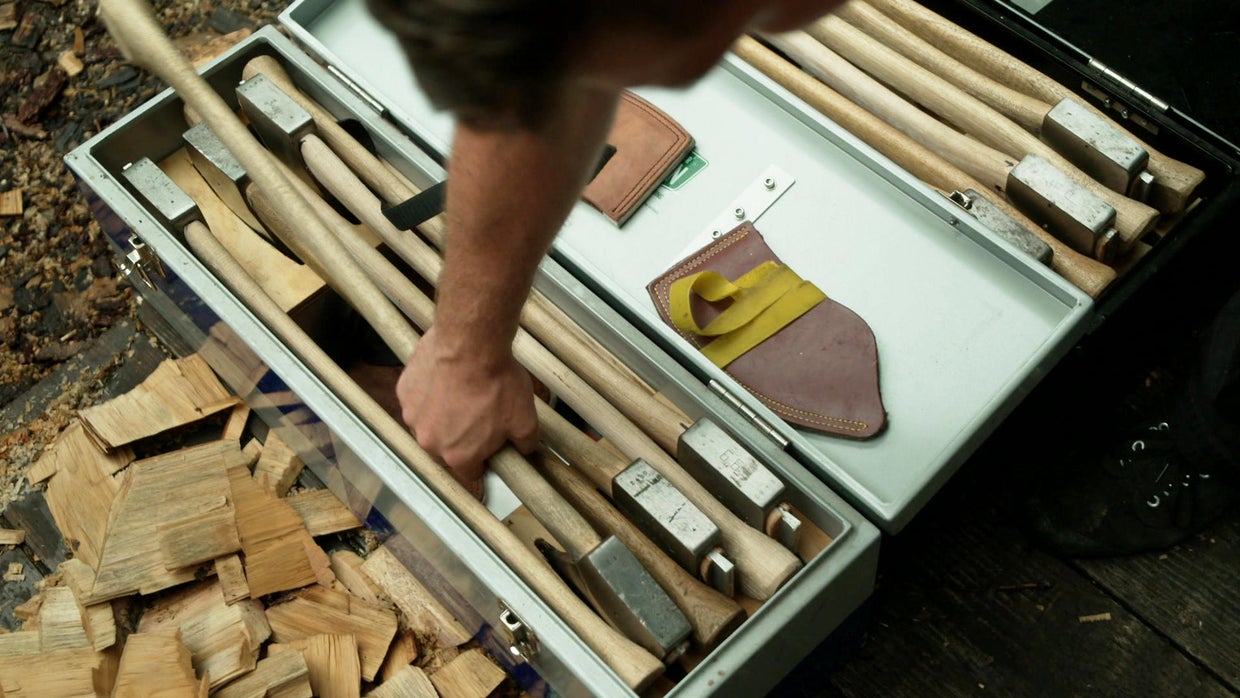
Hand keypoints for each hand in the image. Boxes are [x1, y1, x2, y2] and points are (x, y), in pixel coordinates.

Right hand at [396, 326, 539, 498]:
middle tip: (476, 417)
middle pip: (445, 451)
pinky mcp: (405, 392)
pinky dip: (429, 396)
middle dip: (460, 440)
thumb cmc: (496, 382)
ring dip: (441, 418)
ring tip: (461, 396)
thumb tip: (526, 450)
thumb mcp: (525, 419)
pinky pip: (417, 401)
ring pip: (428, 426)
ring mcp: (413, 416)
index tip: (488, 448)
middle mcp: (430, 441)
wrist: (470, 343)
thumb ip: (526, 443)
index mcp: (459, 455)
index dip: (482, 461)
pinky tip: (446, 381)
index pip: (470, 473)